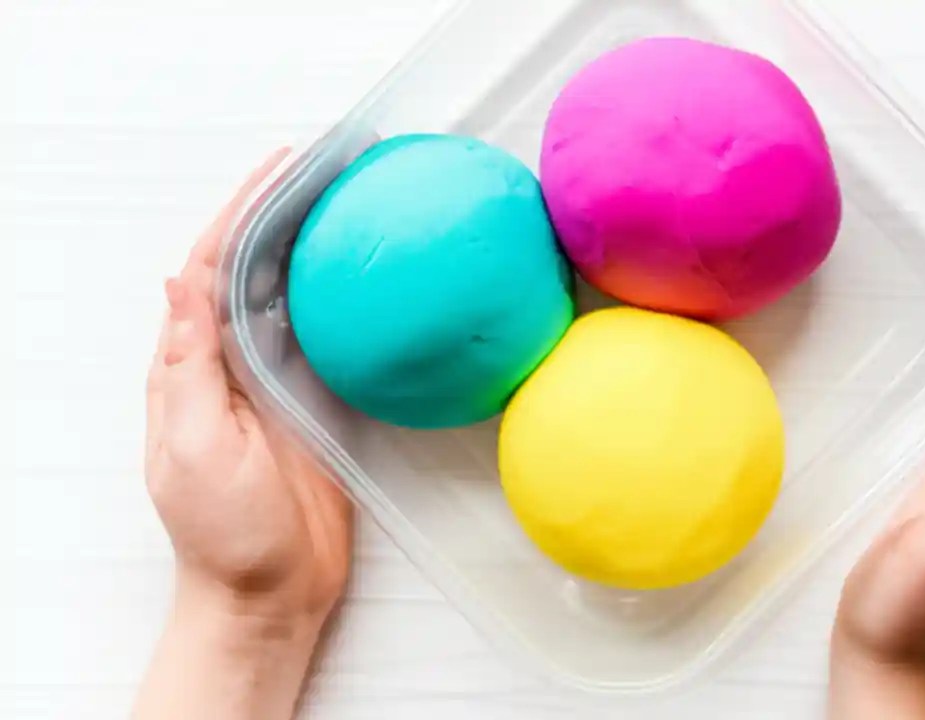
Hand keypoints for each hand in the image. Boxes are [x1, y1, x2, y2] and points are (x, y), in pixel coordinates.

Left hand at [135, 150, 352, 719]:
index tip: (278, 170)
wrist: (270, 593)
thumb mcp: (196, 445)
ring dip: (305, 247)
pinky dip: (334, 300)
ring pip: (284, 297)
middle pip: (247, 270)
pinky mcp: (310, 405)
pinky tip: (358, 279)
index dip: (238, 213)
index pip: (207, 270)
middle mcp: (227, 366)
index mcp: (189, 369)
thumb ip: (188, 364)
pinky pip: (320, 338)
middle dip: (275, 214)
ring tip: (341, 203)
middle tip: (321, 167)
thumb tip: (180, 281)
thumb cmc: (226, 533)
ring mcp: (270, 384)